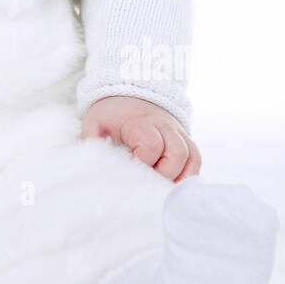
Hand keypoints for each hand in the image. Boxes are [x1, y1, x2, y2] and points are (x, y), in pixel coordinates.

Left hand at [80, 95, 200, 182]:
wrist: (129, 95)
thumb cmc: (112, 114)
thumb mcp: (95, 122)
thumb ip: (91, 140)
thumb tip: (89, 163)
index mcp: (141, 122)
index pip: (151, 146)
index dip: (143, 163)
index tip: (129, 172)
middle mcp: (164, 126)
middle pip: (177, 152)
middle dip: (164, 174)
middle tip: (147, 184)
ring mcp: (178, 133)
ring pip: (191, 157)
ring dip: (179, 177)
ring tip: (160, 189)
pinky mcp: (185, 140)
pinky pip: (196, 159)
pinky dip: (189, 175)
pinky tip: (173, 186)